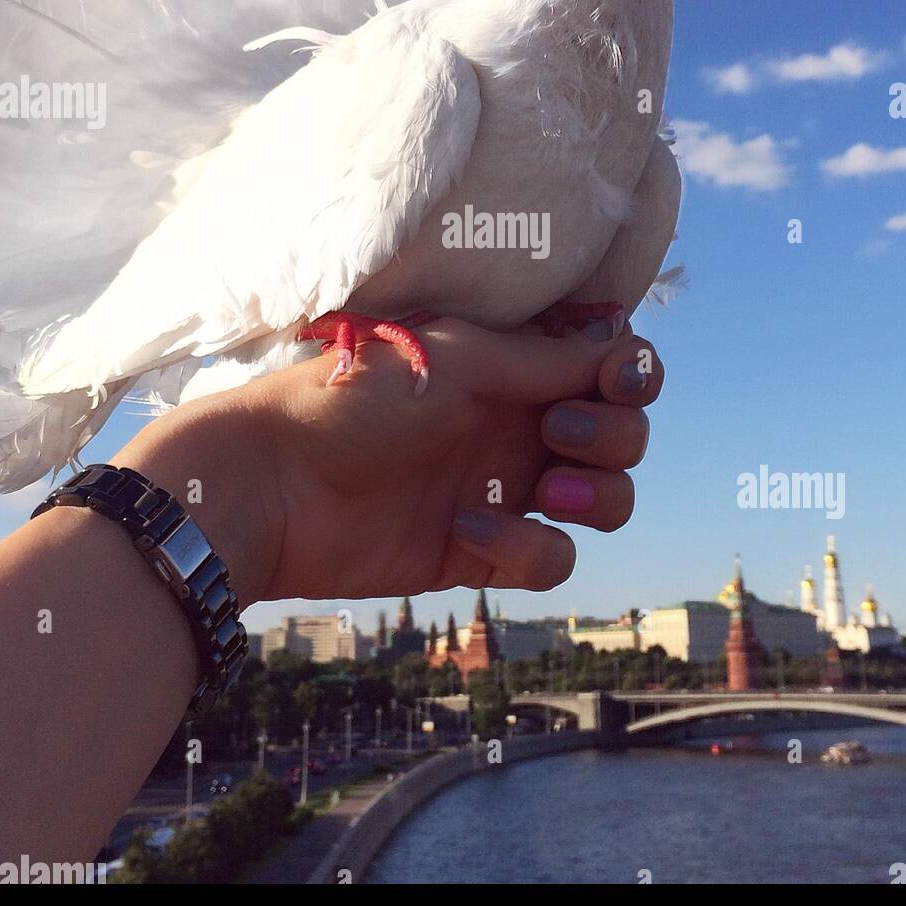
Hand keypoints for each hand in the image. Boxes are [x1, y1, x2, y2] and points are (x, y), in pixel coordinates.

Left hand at [117, 319, 663, 606]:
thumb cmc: (356, 398)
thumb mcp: (460, 359)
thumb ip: (548, 359)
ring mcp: (504, 488)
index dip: (631, 378)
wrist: (274, 483)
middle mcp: (518, 425)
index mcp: (515, 367)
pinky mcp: (482, 552)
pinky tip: (467, 529)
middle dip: (611, 439)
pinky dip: (526, 547)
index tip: (616, 384)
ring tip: (543, 490)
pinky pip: (550, 557)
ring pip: (603, 502)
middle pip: (620, 438)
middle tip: (553, 435)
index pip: (610, 370)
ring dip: (595, 496)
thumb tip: (624, 348)